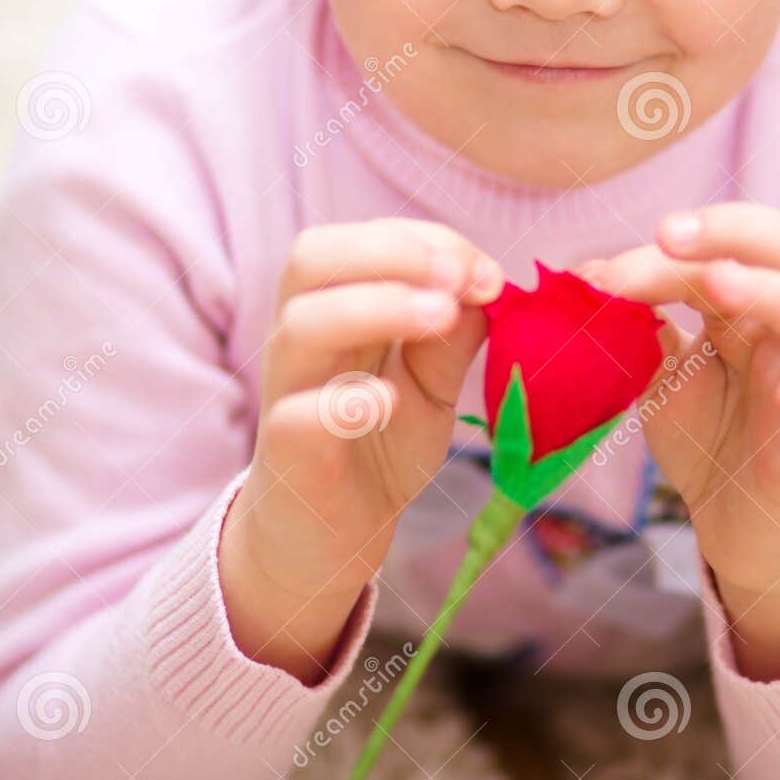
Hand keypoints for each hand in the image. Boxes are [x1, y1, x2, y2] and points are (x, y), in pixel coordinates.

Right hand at [219, 218, 503, 679]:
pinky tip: (383, 401)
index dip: (428, 242)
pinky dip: (340, 401)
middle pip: (313, 257)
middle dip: (391, 252)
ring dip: (375, 307)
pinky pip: (298, 416)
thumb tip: (492, 284)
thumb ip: (453, 337)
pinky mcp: (288, 457)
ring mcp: (288, 395)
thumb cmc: (376, 446)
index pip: (366, 240)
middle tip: (458, 280)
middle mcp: (303, 339)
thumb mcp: (430, 385)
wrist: (329, 539)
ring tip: (440, 317)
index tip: (488, 274)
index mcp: (338, 308)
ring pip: (303, 324)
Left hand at [579, 204, 779, 677]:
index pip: (730, 249)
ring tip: (718, 283)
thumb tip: (587, 275)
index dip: (672, 249)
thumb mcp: (662, 372)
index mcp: (756, 306)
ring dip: (777, 296)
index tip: (604, 268)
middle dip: (740, 232)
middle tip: (669, 235)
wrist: (739, 525)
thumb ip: (638, 325)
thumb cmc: (709, 434)